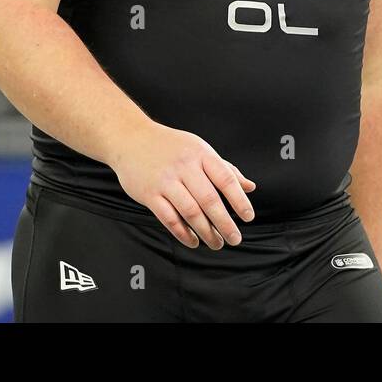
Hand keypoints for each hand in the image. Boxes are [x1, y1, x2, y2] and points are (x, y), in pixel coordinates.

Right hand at [112, 122, 256, 248]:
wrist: (131, 138)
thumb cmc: (171, 146)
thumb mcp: (200, 149)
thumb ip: (225, 169)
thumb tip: (250, 187)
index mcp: (201, 154)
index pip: (226, 179)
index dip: (239, 200)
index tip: (248, 217)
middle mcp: (184, 167)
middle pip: (209, 199)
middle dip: (225, 223)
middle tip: (235, 239)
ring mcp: (166, 180)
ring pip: (190, 212)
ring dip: (206, 232)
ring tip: (217, 243)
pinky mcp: (150, 194)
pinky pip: (169, 218)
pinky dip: (183, 233)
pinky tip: (193, 241)